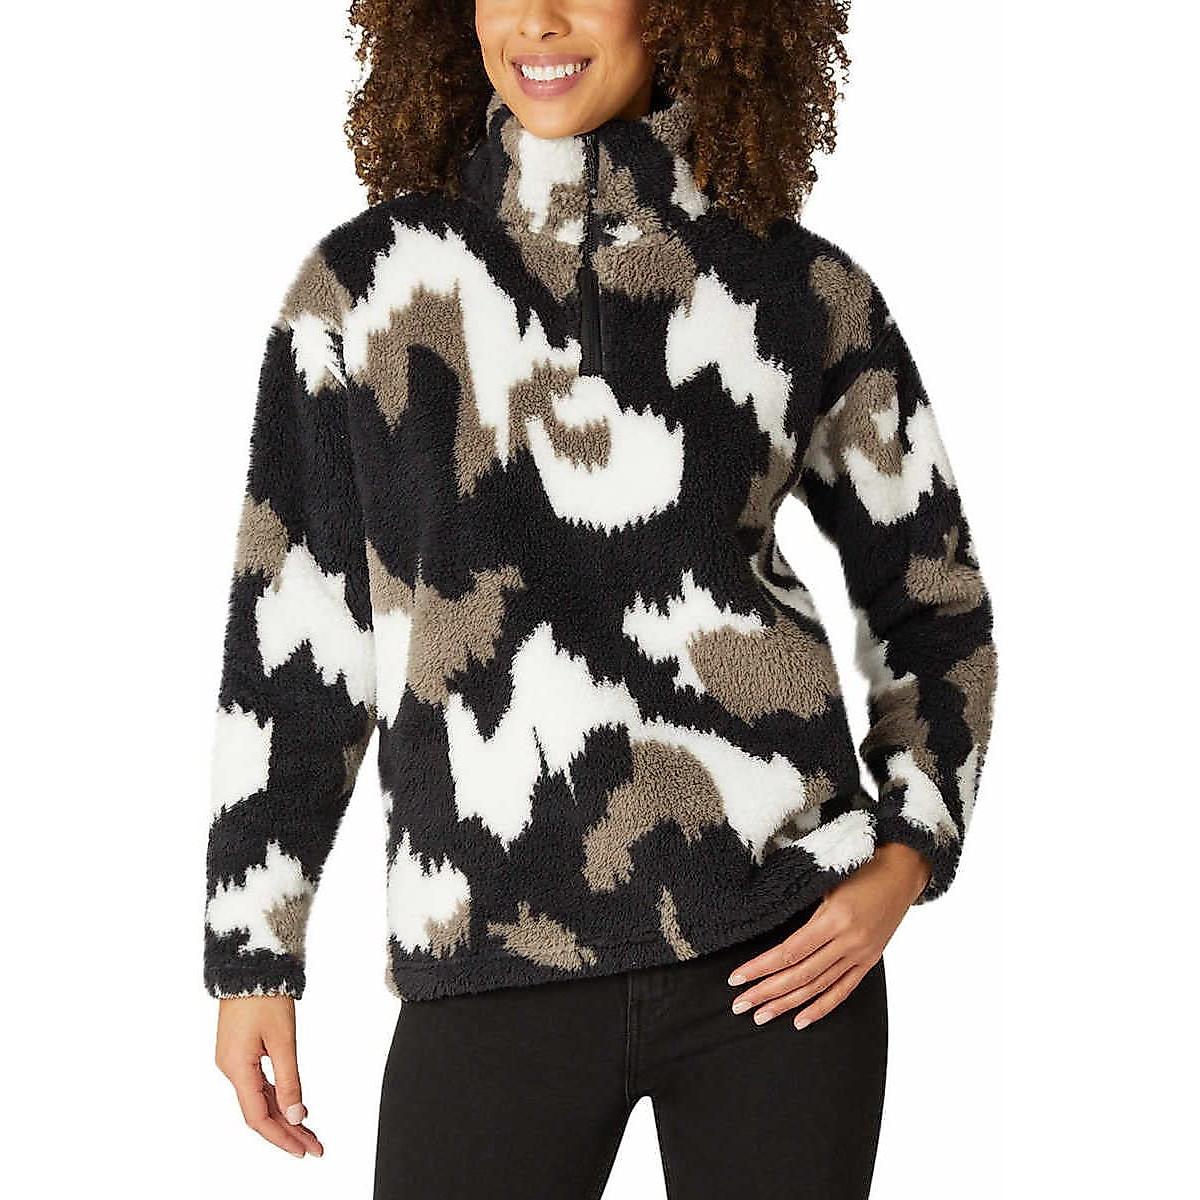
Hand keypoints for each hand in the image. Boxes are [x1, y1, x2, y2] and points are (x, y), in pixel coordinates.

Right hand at [214, 995, 323, 1157]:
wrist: (250, 964)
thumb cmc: (265, 996)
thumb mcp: (282, 1040)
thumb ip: (289, 1080)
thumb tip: (297, 1115)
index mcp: (237, 1068)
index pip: (258, 1117)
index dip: (281, 1137)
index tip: (304, 1150)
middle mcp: (231, 1068)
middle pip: (259, 1112)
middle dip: (288, 1132)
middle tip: (314, 1148)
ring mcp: (233, 1060)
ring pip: (259, 1099)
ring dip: (283, 1117)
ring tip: (308, 1133)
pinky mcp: (240, 1051)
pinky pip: (257, 1084)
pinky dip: (276, 1098)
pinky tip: (292, 1107)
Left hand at [726, 842, 931, 1029]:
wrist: (902, 870)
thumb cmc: (860, 866)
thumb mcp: (827, 879)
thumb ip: (801, 906)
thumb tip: (766, 926)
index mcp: (834, 918)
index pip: (788, 952)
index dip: (760, 968)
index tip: (736, 978)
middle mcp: (848, 941)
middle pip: (799, 974)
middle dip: (766, 992)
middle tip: (739, 1005)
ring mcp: (861, 954)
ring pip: (818, 987)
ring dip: (787, 1004)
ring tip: (760, 1017)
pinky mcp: (869, 961)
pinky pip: (843, 990)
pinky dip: (821, 1008)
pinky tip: (800, 1021)